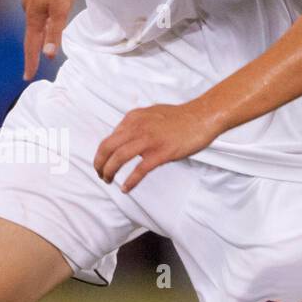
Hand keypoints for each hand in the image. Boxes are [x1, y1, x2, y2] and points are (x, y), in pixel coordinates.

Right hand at [21, 0, 76, 79]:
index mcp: (34, 18)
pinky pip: (36, 8)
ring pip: (34, 21)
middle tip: (33, 64)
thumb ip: (55, 32)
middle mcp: (28, 10)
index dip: (30, 62)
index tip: (27, 77)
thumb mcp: (61, 9)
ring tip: (41, 42)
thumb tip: (48, 53)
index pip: (31, 46)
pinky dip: (40, 17)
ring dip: (37, 33)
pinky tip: (45, 14)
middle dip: (33, 51)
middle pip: (31, 35)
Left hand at [93, 100, 219, 192]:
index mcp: (133, 118)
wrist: (201, 117)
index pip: (109, 137)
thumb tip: (125, 136)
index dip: (102, 153)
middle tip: (100, 173)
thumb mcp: (151, 114)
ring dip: (109, 172)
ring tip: (108, 180)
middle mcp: (137, 128)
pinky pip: (139, 170)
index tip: (102, 162)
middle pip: (107, 147)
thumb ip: (136, 124)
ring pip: (118, 158)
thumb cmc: (180, 117)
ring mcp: (149, 140)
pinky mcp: (161, 152)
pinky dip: (130, 181)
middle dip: (99, 163)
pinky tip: (126, 187)